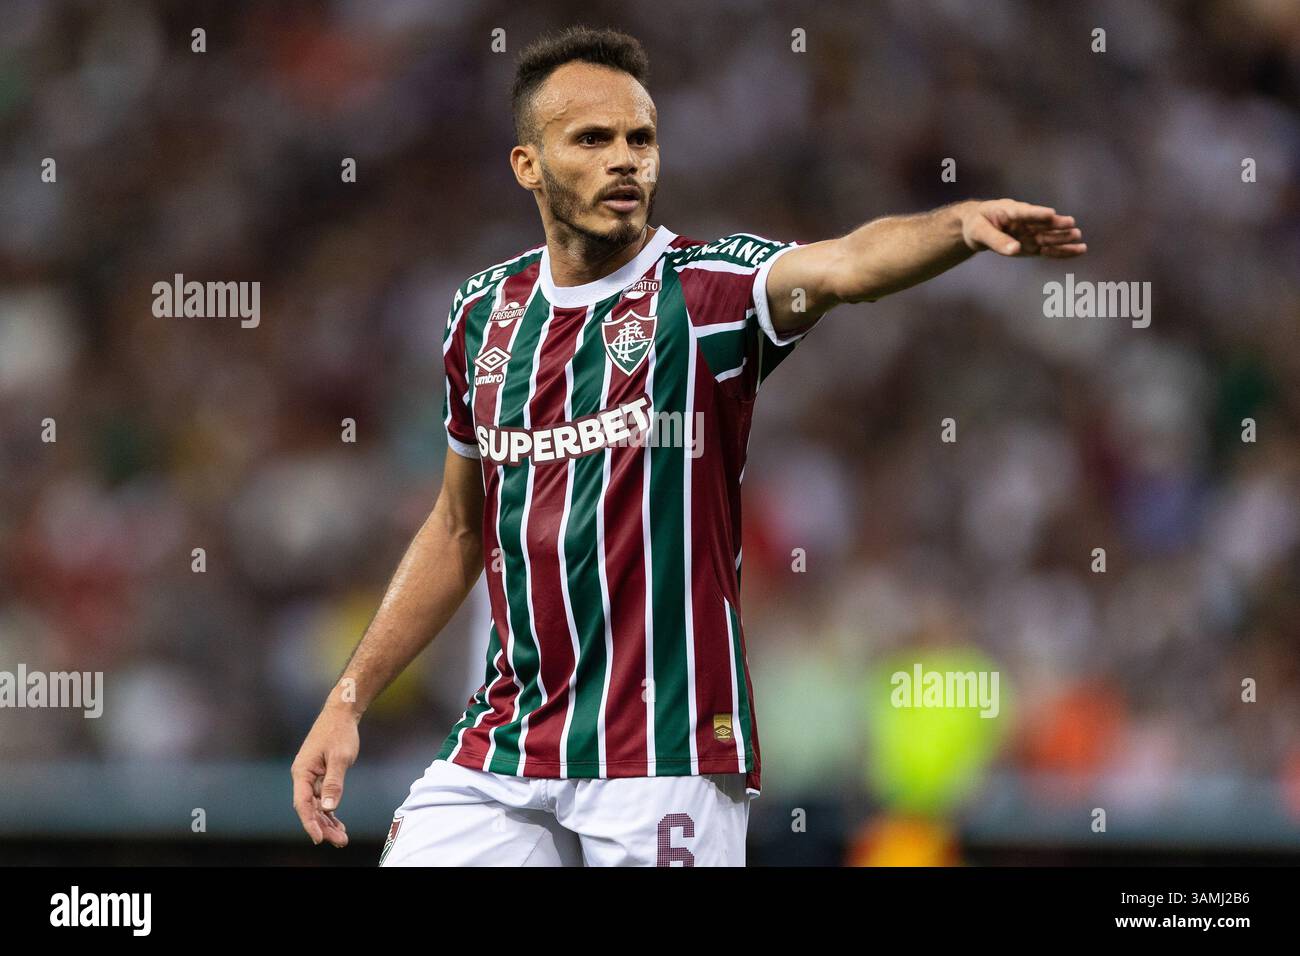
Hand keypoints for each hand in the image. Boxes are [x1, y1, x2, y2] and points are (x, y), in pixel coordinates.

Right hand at [290, 702, 359, 846]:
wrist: (341, 713)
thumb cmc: (339, 732)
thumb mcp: (340, 757)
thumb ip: (334, 782)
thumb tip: (329, 808)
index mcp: (302, 772)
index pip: (303, 803)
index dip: (310, 822)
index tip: (319, 838)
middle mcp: (303, 777)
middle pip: (310, 808)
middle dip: (323, 826)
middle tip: (340, 841)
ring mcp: (311, 777)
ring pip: (317, 805)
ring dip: (327, 822)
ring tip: (341, 838)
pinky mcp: (320, 775)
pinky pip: (323, 798)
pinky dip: (330, 811)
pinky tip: (338, 824)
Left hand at [961, 198, 1085, 257]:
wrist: (976, 227)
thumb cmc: (976, 224)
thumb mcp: (979, 231)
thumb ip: (996, 240)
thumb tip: (1016, 250)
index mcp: (1009, 210)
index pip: (1024, 212)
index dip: (1037, 213)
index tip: (1050, 213)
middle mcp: (1024, 221)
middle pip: (1041, 224)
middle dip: (1056, 226)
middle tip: (1072, 225)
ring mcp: (1029, 233)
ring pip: (1048, 237)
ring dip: (1063, 239)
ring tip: (1080, 241)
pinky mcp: (1031, 245)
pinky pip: (1048, 249)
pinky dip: (1061, 251)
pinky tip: (1078, 251)